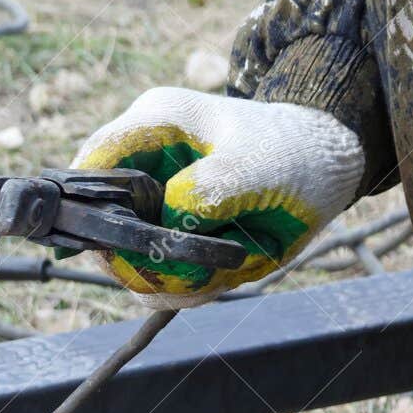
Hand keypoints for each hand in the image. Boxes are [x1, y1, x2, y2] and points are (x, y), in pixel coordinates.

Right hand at [71, 87, 363, 305]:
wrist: (320, 172)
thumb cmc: (291, 153)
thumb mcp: (257, 166)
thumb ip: (210, 190)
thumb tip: (166, 223)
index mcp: (154, 124)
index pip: (92, 165)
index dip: (94, 210)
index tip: (130, 247)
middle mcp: (143, 165)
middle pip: (102, 227)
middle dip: (143, 260)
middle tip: (194, 272)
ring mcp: (151, 205)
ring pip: (127, 263)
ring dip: (170, 281)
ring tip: (221, 271)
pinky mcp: (166, 236)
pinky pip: (155, 278)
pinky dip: (185, 288)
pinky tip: (219, 277)